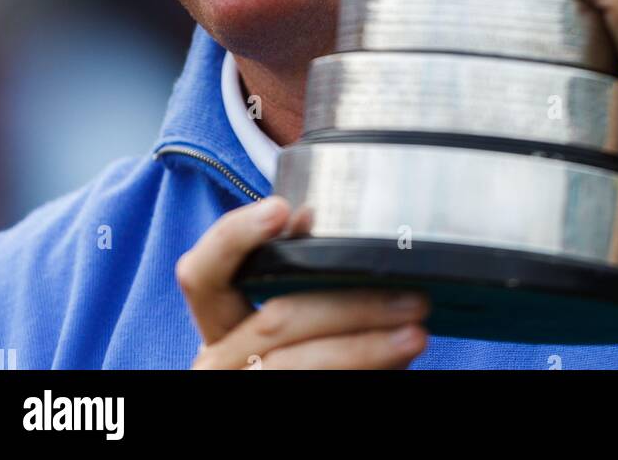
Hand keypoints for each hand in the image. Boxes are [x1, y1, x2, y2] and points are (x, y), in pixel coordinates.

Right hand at [177, 196, 429, 368]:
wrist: (309, 382)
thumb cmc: (304, 353)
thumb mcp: (299, 318)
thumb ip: (303, 274)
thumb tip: (310, 217)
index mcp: (219, 321)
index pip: (202, 273)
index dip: (235, 237)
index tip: (282, 208)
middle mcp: (219, 357)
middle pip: (277, 318)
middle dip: (350, 304)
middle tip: (410, 296)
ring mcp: (242, 385)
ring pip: (303, 359)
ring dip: (367, 343)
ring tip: (415, 331)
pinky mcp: (270, 408)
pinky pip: (321, 385)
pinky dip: (364, 368)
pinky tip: (398, 359)